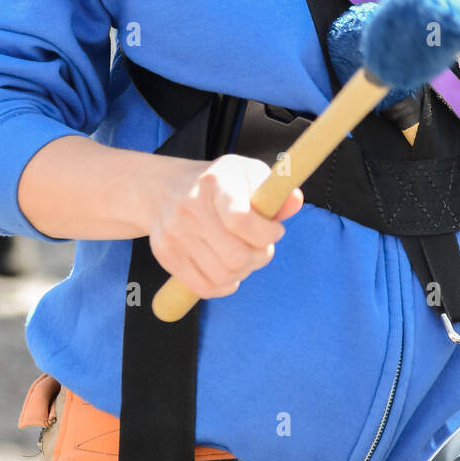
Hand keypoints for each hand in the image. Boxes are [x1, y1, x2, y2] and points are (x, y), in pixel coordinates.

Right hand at [147, 153, 303, 300]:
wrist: (164, 188)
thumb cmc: (218, 183)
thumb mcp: (247, 174)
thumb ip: (274, 190)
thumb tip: (295, 201)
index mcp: (214, 181)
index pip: (241, 220)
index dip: (267, 234)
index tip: (276, 230)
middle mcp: (190, 206)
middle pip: (235, 256)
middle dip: (260, 257)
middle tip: (263, 248)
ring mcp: (174, 233)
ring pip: (222, 275)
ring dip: (244, 272)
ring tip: (247, 257)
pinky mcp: (166, 255)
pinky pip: (203, 287)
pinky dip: (224, 286)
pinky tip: (230, 272)